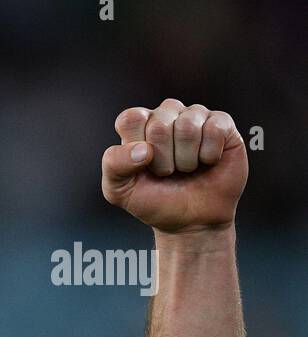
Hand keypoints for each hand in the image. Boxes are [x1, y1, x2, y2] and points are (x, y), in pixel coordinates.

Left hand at [101, 99, 247, 232]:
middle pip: (159, 124)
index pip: (132, 118)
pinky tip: (207, 161)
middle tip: (168, 172)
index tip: (143, 165)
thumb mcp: (119, 190)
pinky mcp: (221, 123)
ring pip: (188, 124)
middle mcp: (166, 116)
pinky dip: (209, 153)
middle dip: (163, 159)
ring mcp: (194, 117)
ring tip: (187, 168)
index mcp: (138, 126)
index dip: (137, 146)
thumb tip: (143, 148)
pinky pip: (215, 128)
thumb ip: (114, 164)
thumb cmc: (155, 201)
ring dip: (186, 158)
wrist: (191, 221)